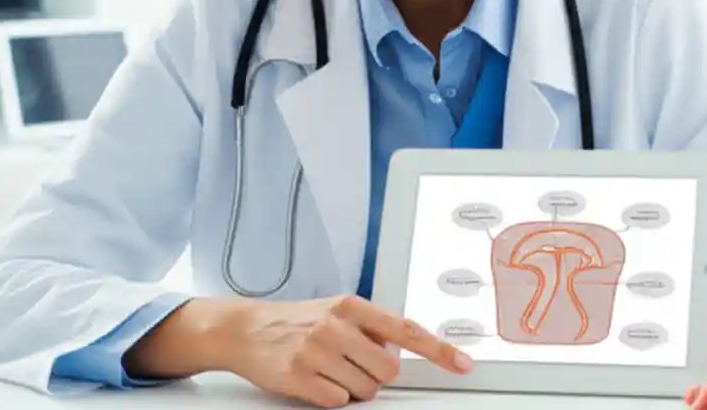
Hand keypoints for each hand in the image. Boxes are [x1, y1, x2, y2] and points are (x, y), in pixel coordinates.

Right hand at [125, 295, 472, 408]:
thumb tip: (402, 346)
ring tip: (329, 370)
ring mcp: (316, 351)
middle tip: (352, 366)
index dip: (438, 350)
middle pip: (387, 370)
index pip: (406, 329)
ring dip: (352, 388)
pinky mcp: (298, 376)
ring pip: (363, 390)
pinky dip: (330, 397)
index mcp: (352, 307)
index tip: (462, 364)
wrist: (244, 329)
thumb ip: (370, 326)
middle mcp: (336, 326)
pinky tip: (315, 381)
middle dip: (376, 376)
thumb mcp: (336, 311)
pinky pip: (336, 401)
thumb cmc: (295, 321)